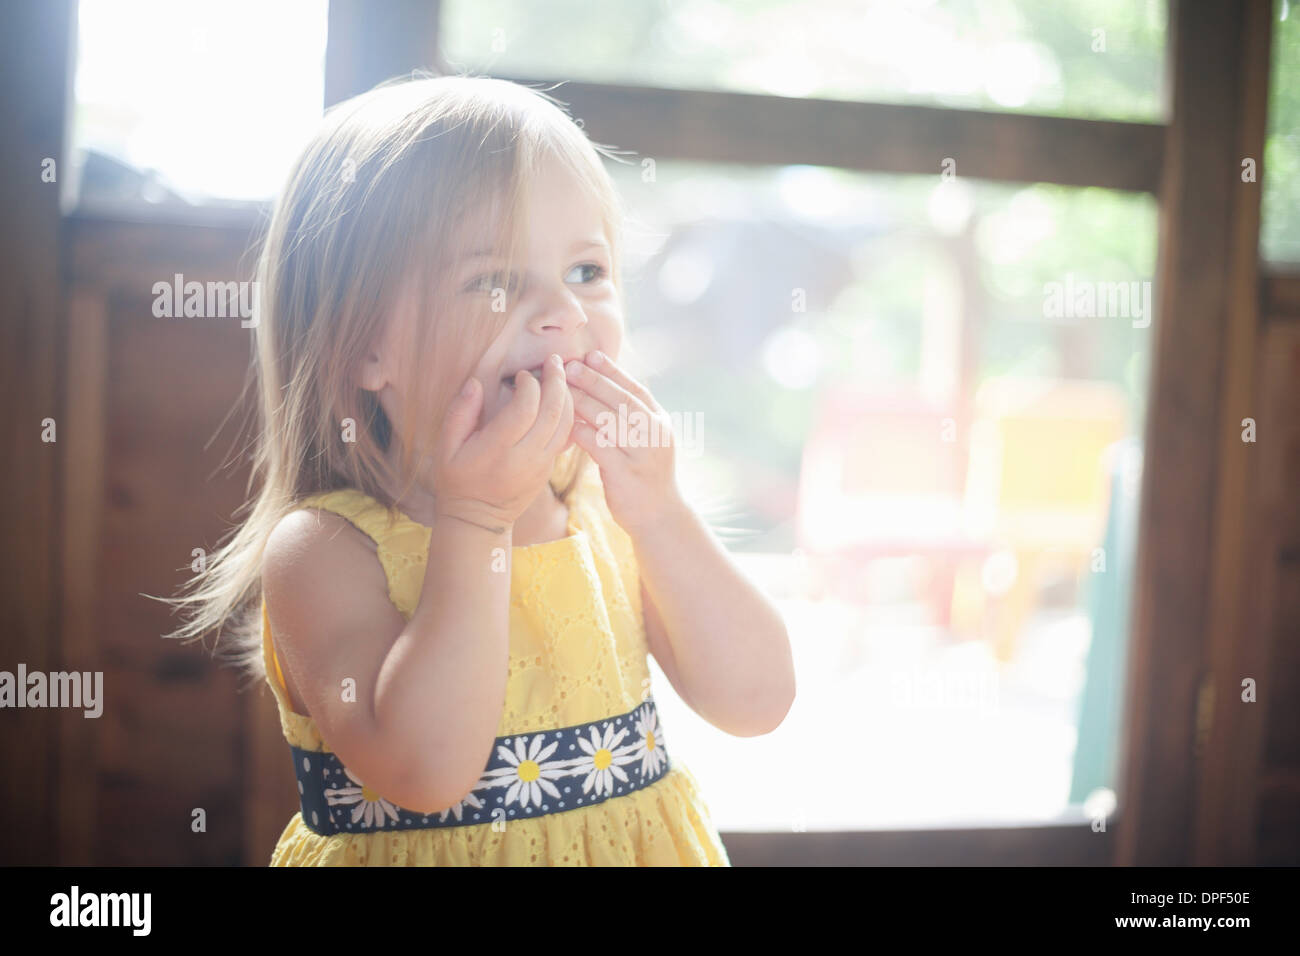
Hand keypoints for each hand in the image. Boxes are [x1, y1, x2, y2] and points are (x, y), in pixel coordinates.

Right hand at [427, 353, 574, 531]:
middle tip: (554, 360)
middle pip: (552, 413)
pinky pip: (566, 437)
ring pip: (565, 424)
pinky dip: (569, 414)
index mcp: (497, 449)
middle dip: (557, 382)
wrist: (478, 519)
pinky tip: (563, 398)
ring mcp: (541, 464)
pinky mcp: (549, 468)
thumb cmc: (457, 478)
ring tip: (562, 374)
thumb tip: (476, 383)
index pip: (525, 409)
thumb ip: (460, 412)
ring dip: (567, 396)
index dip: (529, 385)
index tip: (522, 375)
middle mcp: (525, 457)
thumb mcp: (447, 446)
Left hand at [565, 350, 685, 536]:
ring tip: (561, 390)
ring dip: (583, 402)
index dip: (613, 370)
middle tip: (569, 366)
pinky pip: (599, 446)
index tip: (590, 355)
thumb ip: (630, 417)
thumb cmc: (644, 475)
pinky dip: (581, 432)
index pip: (635, 389)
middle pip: (621, 400)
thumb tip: (602, 386)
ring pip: (609, 420)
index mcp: (660, 422)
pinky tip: (566, 424)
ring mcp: (643, 454)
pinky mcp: (627, 474)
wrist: (659, 516)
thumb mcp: (646, 441)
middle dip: (593, 380)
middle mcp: (655, 434)